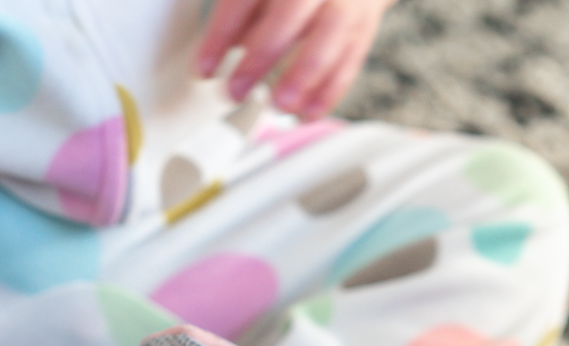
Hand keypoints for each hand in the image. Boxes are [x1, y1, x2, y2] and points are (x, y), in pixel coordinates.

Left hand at [198, 0, 393, 120]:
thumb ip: (239, 18)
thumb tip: (212, 60)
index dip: (222, 35)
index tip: (204, 70)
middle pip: (290, 11)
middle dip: (261, 57)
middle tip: (236, 92)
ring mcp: (345, 0)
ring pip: (330, 35)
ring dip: (303, 77)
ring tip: (279, 105)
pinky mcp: (364, 24)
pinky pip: (352, 57)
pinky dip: (331, 89)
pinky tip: (308, 112)